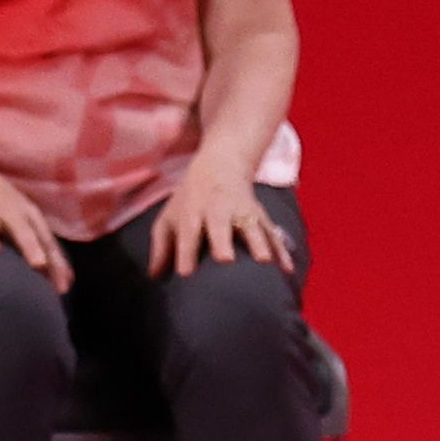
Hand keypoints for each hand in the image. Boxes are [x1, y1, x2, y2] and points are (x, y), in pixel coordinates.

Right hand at [0, 155, 71, 291]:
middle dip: (31, 246)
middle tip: (40, 264)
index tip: (63, 287)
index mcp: (27, 215)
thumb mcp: (23, 222)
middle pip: (22, 230)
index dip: (56, 262)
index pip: (45, 240)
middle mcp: (8, 211)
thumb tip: (67, 284)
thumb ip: (42, 252)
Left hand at [149, 159, 295, 277]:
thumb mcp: (169, 217)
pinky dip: (280, 250)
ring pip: (252, 226)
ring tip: (264, 262)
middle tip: (225, 260)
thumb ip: (161, 247)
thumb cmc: (190, 199)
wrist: (222, 164)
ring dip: (259, 243)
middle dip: (223, 241)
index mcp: (194, 211)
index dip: (186, 252)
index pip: (188, 233)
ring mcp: (243, 211)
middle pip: (221, 226)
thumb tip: (153, 277)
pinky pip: (273, 233)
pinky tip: (286, 269)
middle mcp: (219, 210)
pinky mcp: (261, 215)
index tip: (185, 274)